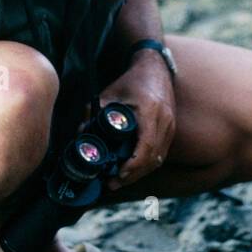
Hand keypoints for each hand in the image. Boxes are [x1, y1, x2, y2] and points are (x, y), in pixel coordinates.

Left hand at [95, 52, 175, 189]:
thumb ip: (94, 113)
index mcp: (150, 111)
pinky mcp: (171, 128)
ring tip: (121, 180)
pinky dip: (148, 163)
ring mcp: (171, 125)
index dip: (133, 165)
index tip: (118, 175)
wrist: (155, 68)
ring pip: (159, 158)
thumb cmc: (132, 80)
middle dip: (134, 175)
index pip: (146, 146)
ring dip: (141, 172)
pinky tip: (133, 169)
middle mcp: (165, 120)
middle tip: (113, 184)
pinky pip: (162, 152)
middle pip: (153, 158)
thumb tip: (80, 133)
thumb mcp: (110, 94)